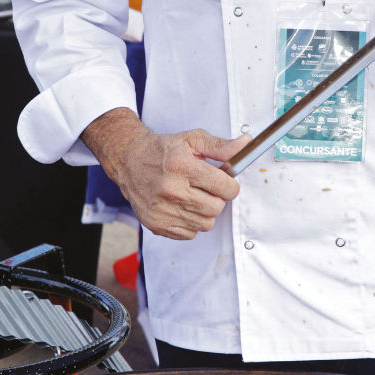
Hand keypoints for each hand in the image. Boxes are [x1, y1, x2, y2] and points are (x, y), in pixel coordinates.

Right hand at [103, 128, 245, 240]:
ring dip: (204, 211)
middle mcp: (170, 189)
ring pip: (206, 223)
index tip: (222, 181)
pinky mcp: (156, 224)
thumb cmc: (162, 151)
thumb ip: (221, 146)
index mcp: (181, 166)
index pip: (225, 187)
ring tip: (192, 197)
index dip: (229, 184)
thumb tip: (246, 144)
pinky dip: (190, 223)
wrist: (128, 162)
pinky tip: (181, 207)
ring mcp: (162, 209)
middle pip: (217, 208)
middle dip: (216, 198)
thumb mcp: (191, 140)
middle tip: (204, 188)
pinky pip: (190, 234)